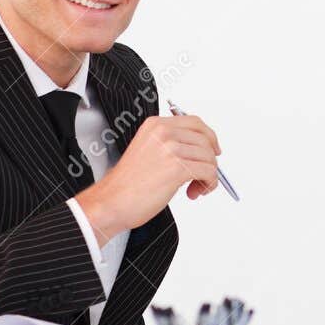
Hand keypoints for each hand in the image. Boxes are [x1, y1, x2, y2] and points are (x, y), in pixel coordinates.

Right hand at [76, 115, 220, 244]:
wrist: (110, 202)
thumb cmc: (127, 184)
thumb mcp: (148, 150)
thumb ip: (171, 144)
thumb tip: (200, 150)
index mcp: (155, 125)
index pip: (195, 122)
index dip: (209, 137)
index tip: (214, 150)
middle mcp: (164, 132)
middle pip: (206, 140)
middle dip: (210, 160)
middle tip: (203, 175)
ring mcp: (171, 148)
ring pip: (209, 157)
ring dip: (208, 176)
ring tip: (194, 188)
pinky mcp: (177, 167)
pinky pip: (208, 172)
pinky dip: (209, 184)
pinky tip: (195, 192)